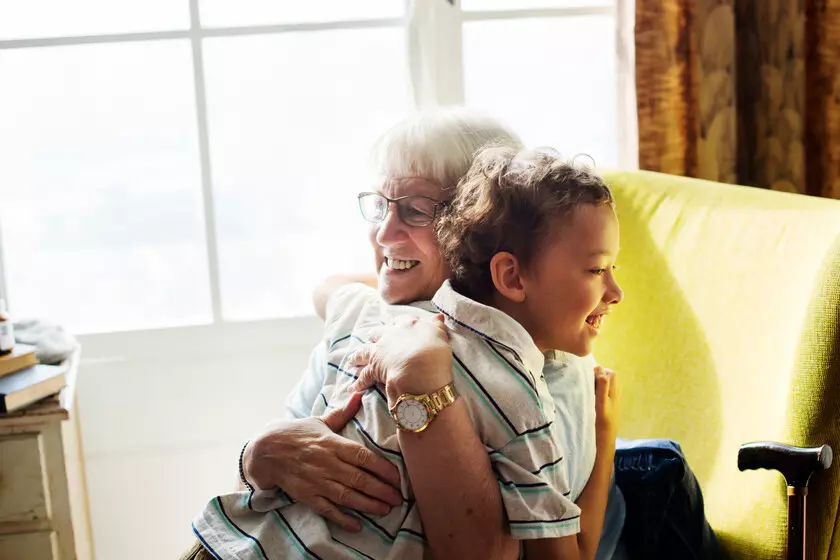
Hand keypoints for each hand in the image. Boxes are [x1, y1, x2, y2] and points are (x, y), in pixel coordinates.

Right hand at [242, 392, 401, 531]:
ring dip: (368, 505)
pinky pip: (327, 509)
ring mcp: (316, 481)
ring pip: (347, 496)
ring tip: (386, 510)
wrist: (264, 451)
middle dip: (381, 490)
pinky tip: (357, 525)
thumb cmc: (295, 434)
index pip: (363, 456)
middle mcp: (327, 463)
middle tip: (398, 498)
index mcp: (332, 443)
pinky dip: (342, 518)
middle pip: (359, 479)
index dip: (382, 468)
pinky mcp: (306, 495)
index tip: (398, 477)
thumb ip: (342, 413)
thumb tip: (359, 395)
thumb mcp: (319, 421)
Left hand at [347, 313, 452, 402]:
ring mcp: (380, 351)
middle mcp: (391, 335)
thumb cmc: (434, 352)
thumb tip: (438, 317)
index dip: (399, 324)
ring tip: (352, 360)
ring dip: (358, 356)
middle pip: (378, 333)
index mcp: (408, 325)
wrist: (421, 370)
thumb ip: (437, 325)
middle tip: (372, 338)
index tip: (398, 326)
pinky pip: (363, 376)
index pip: (402, 321)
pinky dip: (358, 383)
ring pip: (364, 352)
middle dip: (375, 336)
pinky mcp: (374, 369)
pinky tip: (353, 387)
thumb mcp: (440, 334)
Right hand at [594, 366, 619, 438]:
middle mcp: (617, 395)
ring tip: (590, 389)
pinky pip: (607, 393)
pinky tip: (594, 398)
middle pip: (611, 378)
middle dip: (601, 376)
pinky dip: (601, 391)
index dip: (600, 372)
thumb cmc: (602, 420)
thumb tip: (600, 369)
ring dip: (601, 384)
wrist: (606, 438)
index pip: (611, 374)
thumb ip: (602, 386)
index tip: (589, 376)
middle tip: (589, 382)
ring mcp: (615, 401)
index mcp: (614, 392)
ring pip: (609, 385)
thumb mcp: (601, 402)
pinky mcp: (612, 407)